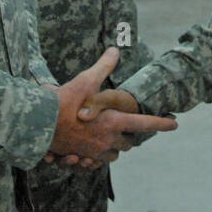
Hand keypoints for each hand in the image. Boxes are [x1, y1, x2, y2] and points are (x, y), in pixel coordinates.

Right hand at [45, 48, 175, 164]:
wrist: (36, 125)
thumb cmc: (62, 102)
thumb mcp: (85, 80)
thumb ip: (103, 66)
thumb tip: (115, 50)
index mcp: (113, 123)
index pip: (145, 124)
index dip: (161, 123)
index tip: (174, 123)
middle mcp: (106, 141)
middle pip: (128, 143)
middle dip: (129, 136)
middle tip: (126, 126)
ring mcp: (93, 153)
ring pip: (113, 154)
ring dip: (113, 146)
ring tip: (108, 134)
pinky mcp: (79, 159)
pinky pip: (95, 162)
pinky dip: (96, 155)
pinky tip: (89, 145)